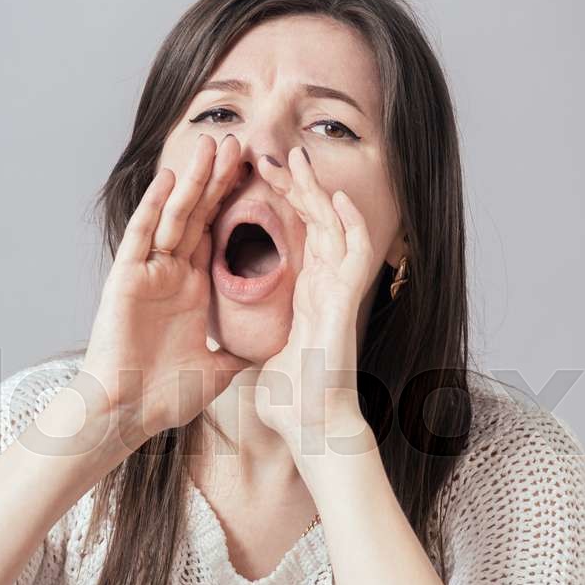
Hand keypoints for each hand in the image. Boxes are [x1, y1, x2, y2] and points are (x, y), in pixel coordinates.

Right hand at [79, 131, 251, 444]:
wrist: (127, 414)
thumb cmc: (164, 396)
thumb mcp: (217, 369)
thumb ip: (238, 351)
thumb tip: (270, 352)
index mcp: (191, 288)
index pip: (216, 233)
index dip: (235, 202)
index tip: (257, 173)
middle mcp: (170, 273)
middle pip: (198, 214)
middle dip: (218, 178)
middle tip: (239, 142)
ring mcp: (147, 273)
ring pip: (174, 216)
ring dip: (193, 180)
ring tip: (212, 144)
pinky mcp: (126, 279)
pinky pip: (143, 236)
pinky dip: (155, 207)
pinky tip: (170, 178)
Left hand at [251, 145, 382, 453]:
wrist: (309, 428)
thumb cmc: (289, 401)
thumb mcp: (261, 353)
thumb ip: (253, 335)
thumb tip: (229, 335)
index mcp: (303, 297)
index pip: (293, 238)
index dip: (276, 207)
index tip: (253, 180)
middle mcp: (323, 288)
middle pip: (312, 223)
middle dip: (292, 187)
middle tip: (269, 156)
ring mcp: (337, 293)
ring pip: (333, 228)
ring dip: (316, 192)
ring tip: (298, 159)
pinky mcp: (347, 304)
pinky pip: (355, 255)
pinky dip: (350, 225)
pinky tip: (336, 198)